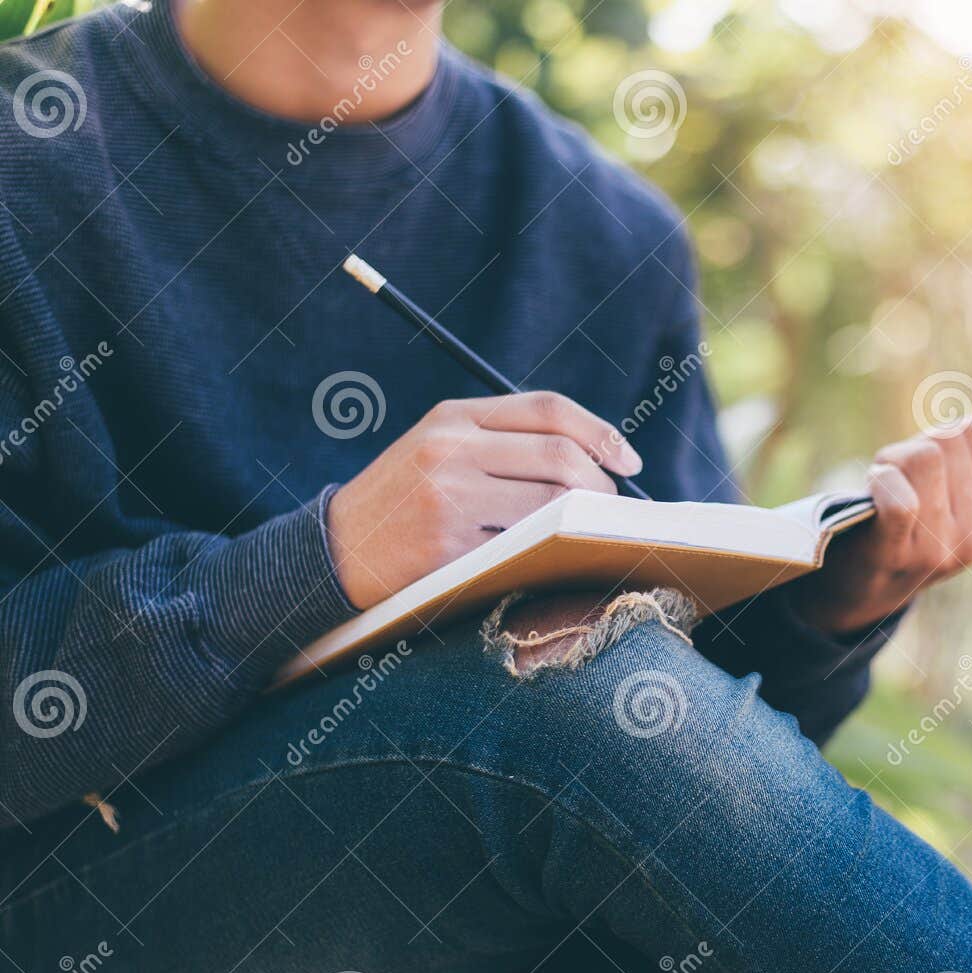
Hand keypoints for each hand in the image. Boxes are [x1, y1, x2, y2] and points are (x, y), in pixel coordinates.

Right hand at [326, 393, 641, 609]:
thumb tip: (596, 458)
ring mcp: (448, 497)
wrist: (334, 552)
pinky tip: (553, 557)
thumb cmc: (405, 502)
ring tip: (588, 531)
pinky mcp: (448, 546)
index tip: (630, 462)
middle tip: (611, 508)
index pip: (549, 410)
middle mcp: (450, 448)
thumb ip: (504, 442)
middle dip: (601, 485)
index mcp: (453, 416)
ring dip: (585, 521)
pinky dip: (550, 551)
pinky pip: (525, 545)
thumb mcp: (440, 449)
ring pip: (552, 503)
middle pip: (561, 456)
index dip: (601, 433)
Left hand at [789, 410, 971, 635]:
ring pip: (923, 457)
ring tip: (882, 489)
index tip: (925, 474)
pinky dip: (882, 481)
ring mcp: (938, 548)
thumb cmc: (916, 528)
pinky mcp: (894, 553)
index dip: (939, 438)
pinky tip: (873, 489)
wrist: (865, 584)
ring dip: (890, 461)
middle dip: (912, 448)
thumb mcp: (967, 498)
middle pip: (946, 439)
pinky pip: (901, 500)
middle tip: (897, 482)